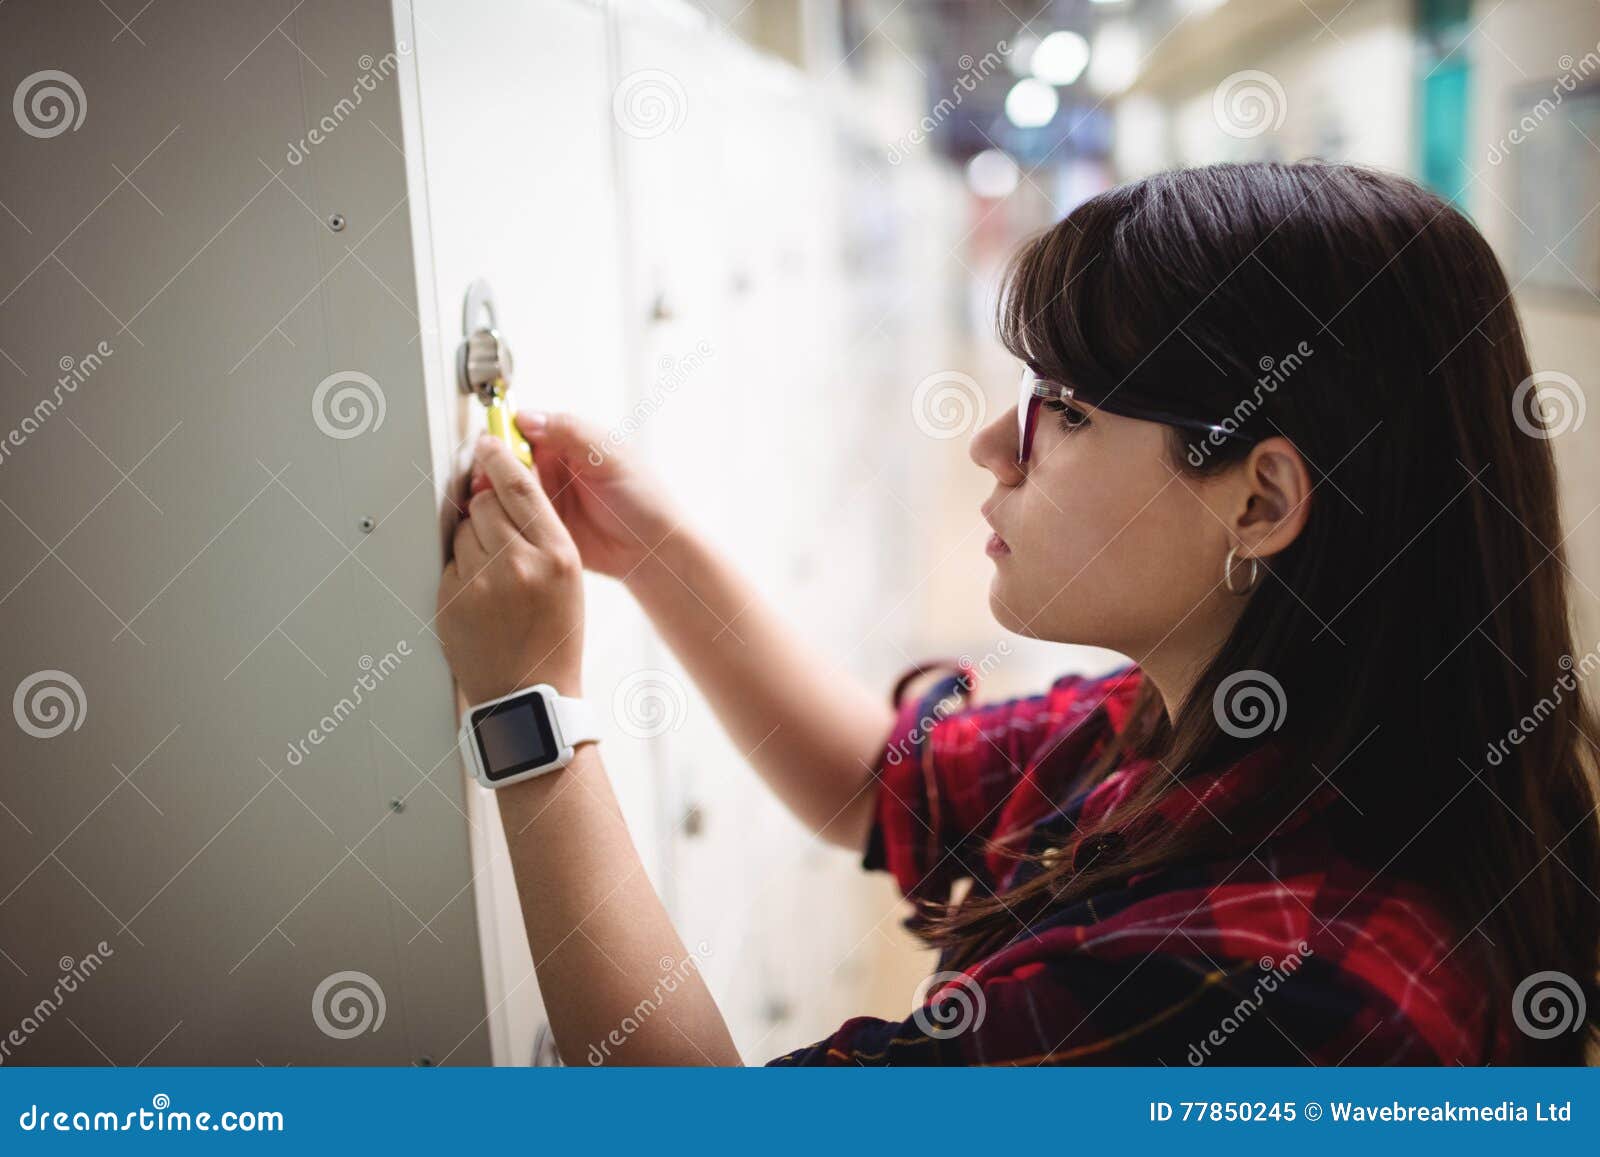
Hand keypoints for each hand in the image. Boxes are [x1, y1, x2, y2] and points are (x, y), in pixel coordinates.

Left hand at [438, 435, 584, 704]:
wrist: (530, 692)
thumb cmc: (554, 637)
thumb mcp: (567, 577)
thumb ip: (540, 529)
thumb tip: (502, 485)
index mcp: (558, 555)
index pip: (520, 486)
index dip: (499, 457)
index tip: (487, 443)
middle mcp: (520, 565)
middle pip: (486, 501)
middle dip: (486, 506)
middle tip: (496, 528)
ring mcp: (482, 583)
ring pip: (463, 528)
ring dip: (473, 537)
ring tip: (493, 571)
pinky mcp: (452, 598)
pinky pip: (450, 560)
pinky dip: (461, 567)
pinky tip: (480, 593)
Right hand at [467, 411, 680, 580]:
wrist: (653, 549)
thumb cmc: (644, 498)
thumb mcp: (611, 456)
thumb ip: (570, 432)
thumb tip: (526, 417)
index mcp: (566, 441)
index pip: (522, 429)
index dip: (502, 436)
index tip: (489, 447)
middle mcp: (551, 467)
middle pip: (506, 459)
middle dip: (491, 467)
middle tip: (485, 478)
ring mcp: (543, 498)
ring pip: (503, 489)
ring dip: (491, 493)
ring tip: (487, 499)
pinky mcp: (540, 526)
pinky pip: (511, 518)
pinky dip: (499, 518)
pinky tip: (493, 521)